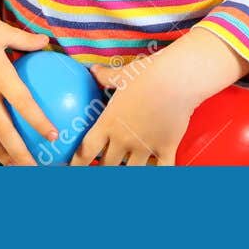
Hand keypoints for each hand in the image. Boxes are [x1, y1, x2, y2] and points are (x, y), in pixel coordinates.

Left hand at [71, 29, 248, 166]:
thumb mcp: (123, 74)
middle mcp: (124, 139)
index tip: (71, 169)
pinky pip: (162, 170)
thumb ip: (106, 77)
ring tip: (126, 175)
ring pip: (131, 173)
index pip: (86, 151)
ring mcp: (145, 146)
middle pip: (107, 166)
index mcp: (109, 122)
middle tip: (103, 169)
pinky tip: (157, 178)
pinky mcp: (166, 147)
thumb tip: (93, 70)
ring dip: (128, 175)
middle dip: (103, 170)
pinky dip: (159, 175)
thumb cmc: (148, 73)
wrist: (177, 78)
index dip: (76, 164)